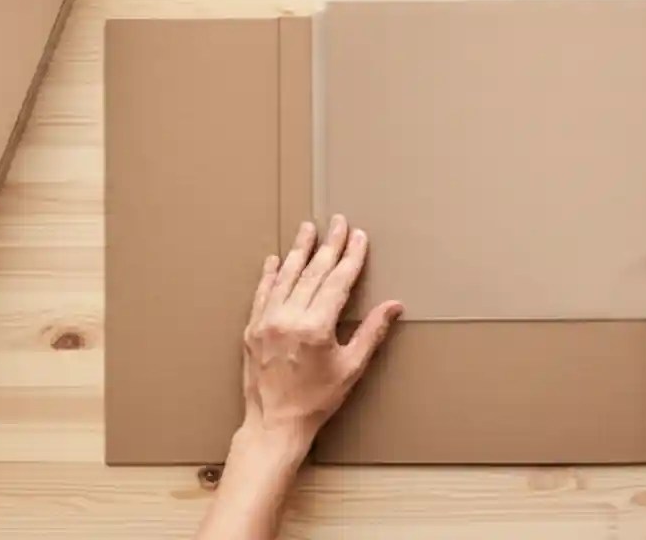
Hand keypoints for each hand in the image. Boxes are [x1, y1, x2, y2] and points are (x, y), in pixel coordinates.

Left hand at [238, 215, 403, 455]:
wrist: (274, 424)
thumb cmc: (315, 401)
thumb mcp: (351, 368)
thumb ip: (371, 332)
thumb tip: (393, 306)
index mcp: (315, 328)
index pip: (337, 282)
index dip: (351, 257)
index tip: (358, 237)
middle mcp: (288, 319)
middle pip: (313, 272)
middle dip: (329, 245)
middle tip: (338, 222)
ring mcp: (266, 322)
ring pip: (286, 277)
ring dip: (299, 250)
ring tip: (307, 228)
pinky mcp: (252, 329)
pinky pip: (262, 293)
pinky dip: (270, 275)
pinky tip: (276, 259)